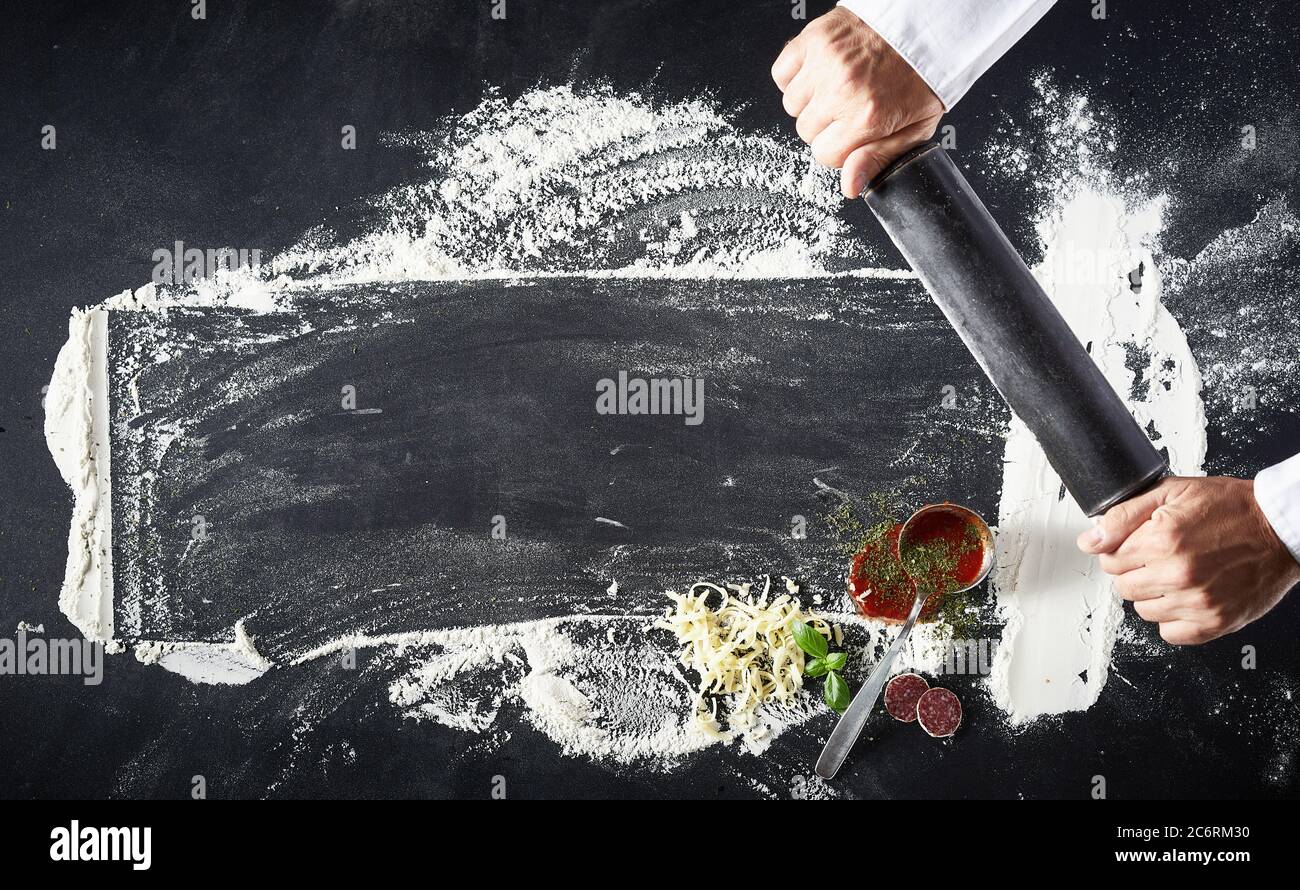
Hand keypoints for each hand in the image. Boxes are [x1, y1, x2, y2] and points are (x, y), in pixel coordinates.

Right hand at [771, 8, 943, 198]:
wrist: (922, 27)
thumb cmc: (920, 75)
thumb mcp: (914, 128)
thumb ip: (879, 159)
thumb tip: (850, 187)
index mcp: (868, 117)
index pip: (825, 154)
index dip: (840, 146)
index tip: (854, 130)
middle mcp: (843, 90)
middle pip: (806, 132)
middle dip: (826, 123)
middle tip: (850, 104)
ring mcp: (824, 63)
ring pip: (792, 104)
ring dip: (810, 99)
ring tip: (837, 85)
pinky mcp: (812, 40)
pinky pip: (782, 74)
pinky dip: (795, 75)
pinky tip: (820, 72)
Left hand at [1076, 476, 1299, 644]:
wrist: (1279, 527)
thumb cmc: (1229, 507)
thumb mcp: (1170, 493)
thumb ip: (1122, 516)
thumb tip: (1089, 541)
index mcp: (1163, 539)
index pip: (1108, 560)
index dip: (1120, 550)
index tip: (1138, 545)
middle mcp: (1178, 573)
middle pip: (1123, 587)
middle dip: (1135, 571)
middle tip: (1160, 557)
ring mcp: (1197, 602)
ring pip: (1143, 611)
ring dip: (1153, 595)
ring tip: (1177, 574)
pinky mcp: (1215, 623)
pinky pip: (1170, 634)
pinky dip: (1174, 619)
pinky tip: (1186, 596)